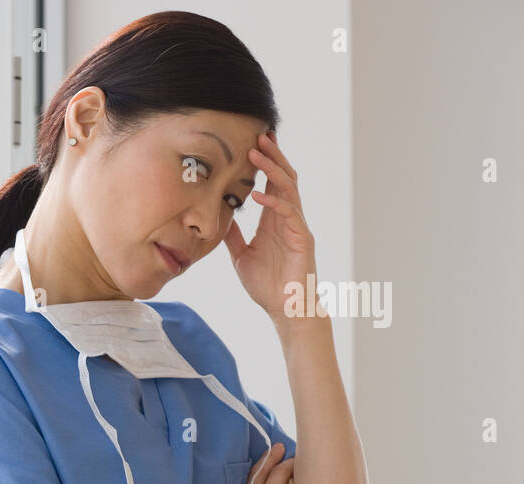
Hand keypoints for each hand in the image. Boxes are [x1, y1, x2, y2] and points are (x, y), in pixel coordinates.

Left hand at [222, 131, 316, 324]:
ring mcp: (297, 226)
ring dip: (273, 169)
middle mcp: (287, 218)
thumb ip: (233, 236)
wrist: (284, 308)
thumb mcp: (241, 256)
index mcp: (274, 220)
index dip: (264, 164)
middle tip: (259, 136)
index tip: (251, 145)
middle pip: (283, 178)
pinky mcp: (303, 238)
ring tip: (257, 153)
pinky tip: (257, 194)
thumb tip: (221, 219)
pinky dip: (274, 202)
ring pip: (288, 188)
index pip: (271, 184)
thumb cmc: (266, 284)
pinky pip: (289, 213)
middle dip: (272, 156)